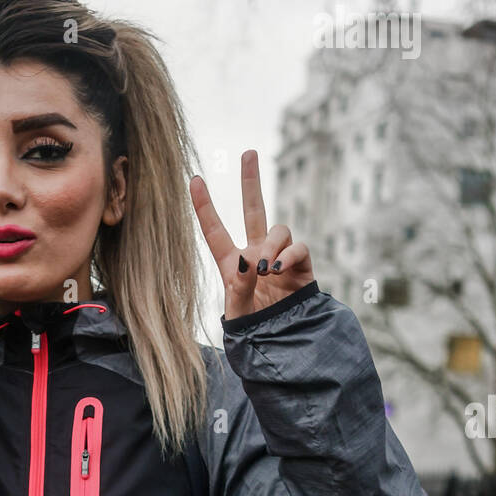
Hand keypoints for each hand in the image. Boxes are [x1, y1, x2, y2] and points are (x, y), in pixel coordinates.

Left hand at [190, 151, 313, 318]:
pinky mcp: (301, 265)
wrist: (283, 343)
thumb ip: (238, 287)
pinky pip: (298, 246)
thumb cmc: (254, 329)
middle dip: (251, 181)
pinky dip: (289, 255)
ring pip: (278, 229)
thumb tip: (248, 260)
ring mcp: (279, 257)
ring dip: (271, 245)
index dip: (205, 206)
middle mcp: (255, 254)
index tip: (194, 179)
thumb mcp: (236, 313)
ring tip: (266, 270)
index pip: (215, 230)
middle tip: (249, 152)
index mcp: (232, 264)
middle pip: (253, 210)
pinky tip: (279, 270)